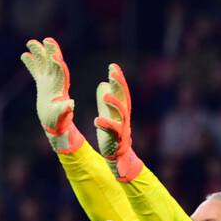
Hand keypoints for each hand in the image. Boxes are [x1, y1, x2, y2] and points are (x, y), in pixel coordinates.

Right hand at [19, 37, 82, 152]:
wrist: (55, 124)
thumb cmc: (59, 121)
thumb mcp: (62, 116)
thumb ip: (65, 109)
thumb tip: (71, 104)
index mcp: (61, 87)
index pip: (60, 72)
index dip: (57, 64)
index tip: (54, 55)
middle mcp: (55, 81)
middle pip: (53, 63)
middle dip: (50, 51)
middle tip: (46, 40)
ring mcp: (48, 81)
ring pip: (43, 63)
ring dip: (38, 53)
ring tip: (30, 42)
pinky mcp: (42, 84)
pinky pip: (36, 70)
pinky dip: (31, 63)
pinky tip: (24, 55)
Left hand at [93, 63, 142, 181]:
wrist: (117, 154)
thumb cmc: (112, 131)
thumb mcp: (108, 113)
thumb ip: (107, 99)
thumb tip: (103, 84)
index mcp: (121, 109)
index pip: (121, 91)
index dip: (118, 79)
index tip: (112, 66)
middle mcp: (124, 116)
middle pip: (124, 97)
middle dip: (119, 85)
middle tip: (112, 74)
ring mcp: (122, 127)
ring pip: (122, 113)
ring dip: (114, 104)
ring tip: (105, 97)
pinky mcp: (117, 139)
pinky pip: (113, 131)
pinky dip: (106, 125)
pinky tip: (96, 120)